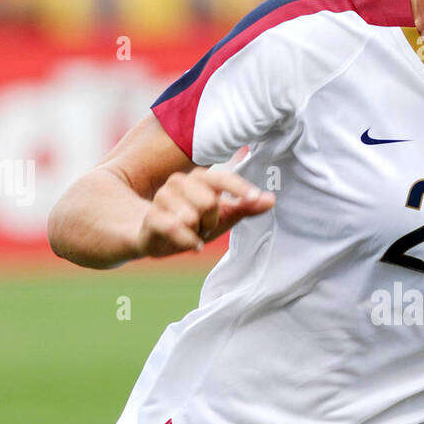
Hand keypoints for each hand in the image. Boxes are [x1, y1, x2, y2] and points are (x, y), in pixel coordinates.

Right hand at [136, 168, 274, 257]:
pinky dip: (188, 241)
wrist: (157, 237)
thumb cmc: (194, 224)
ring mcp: (163, 197)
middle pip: (208, 201)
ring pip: (191, 216)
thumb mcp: (223, 217)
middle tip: (204, 227)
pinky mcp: (152, 216)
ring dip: (196, 231)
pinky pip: (175, 227)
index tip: (255, 198)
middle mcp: (180, 182)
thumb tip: (271, 199)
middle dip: (211, 221)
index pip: (222, 178)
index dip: (239, 188)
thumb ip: (245, 208)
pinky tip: (193, 245)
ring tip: (191, 232)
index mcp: (200, 178)